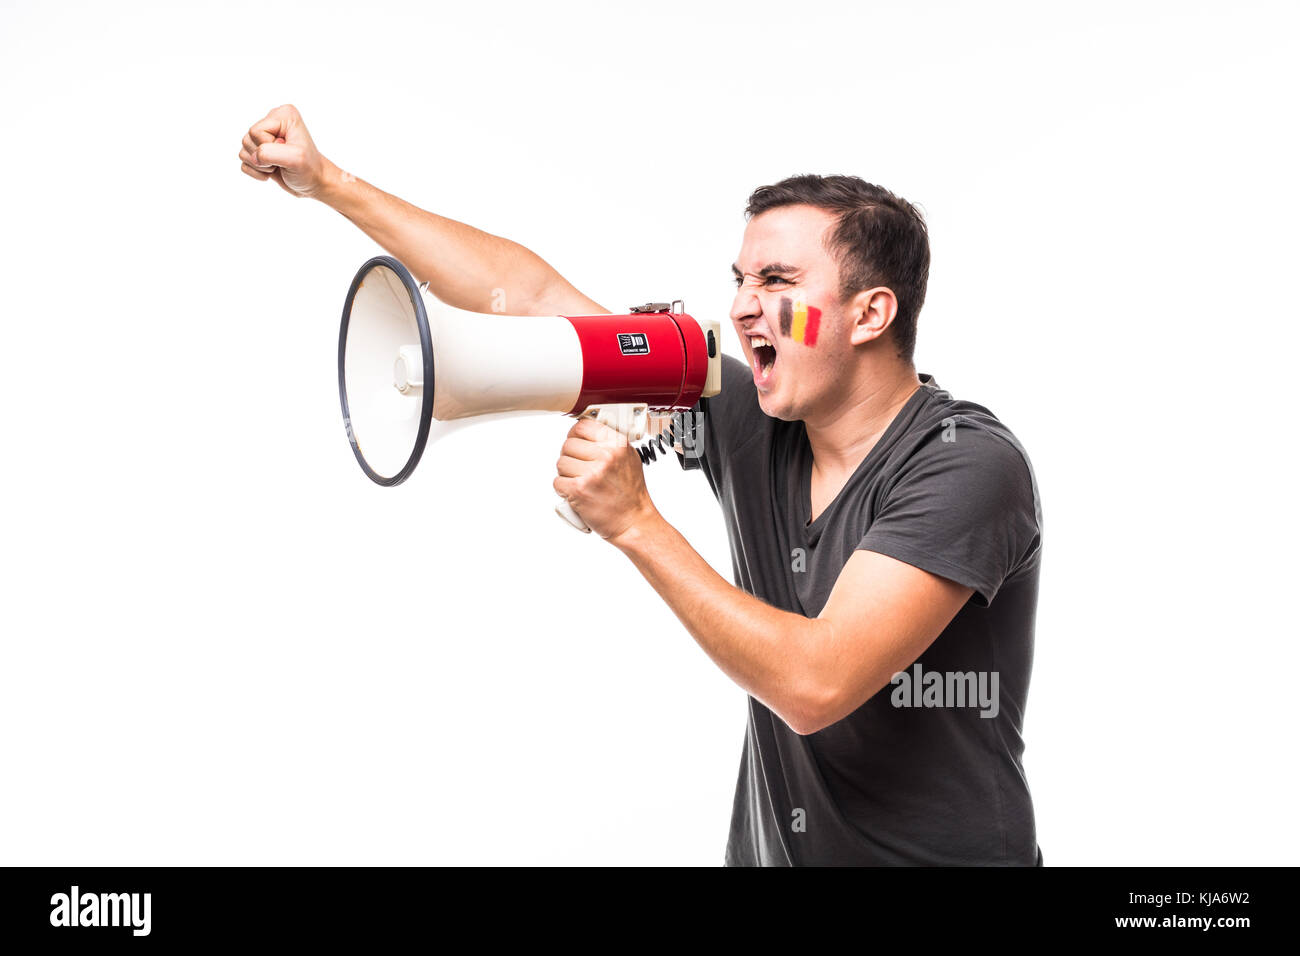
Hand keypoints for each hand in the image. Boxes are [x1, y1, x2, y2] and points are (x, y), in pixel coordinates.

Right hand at [238, 104, 334, 198]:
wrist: (314, 183)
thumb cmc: (309, 169)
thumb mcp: (295, 158)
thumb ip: (269, 153)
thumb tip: (252, 157)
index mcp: (283, 114)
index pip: (256, 132)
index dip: (269, 146)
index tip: (288, 151)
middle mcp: (272, 121)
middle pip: (247, 140)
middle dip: (264, 157)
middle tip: (283, 161)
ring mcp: (264, 136)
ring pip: (243, 152)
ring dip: (260, 166)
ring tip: (279, 166)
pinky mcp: (259, 151)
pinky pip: (244, 163)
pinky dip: (257, 172)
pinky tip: (273, 171)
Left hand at [554, 417, 657, 540]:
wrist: (634, 521)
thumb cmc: (631, 494)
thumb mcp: (629, 459)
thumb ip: (609, 444)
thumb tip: (587, 434)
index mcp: (617, 444)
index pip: (583, 426)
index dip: (575, 435)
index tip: (576, 442)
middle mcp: (605, 456)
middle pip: (568, 445)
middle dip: (570, 458)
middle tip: (580, 469)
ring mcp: (591, 473)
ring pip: (561, 463)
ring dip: (566, 474)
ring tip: (581, 482)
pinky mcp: (579, 490)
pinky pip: (557, 482)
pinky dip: (563, 490)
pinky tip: (577, 493)